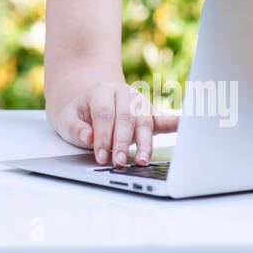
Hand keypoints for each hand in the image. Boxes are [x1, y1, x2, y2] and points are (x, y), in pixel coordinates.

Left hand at [49, 80, 179, 166]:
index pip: (104, 114)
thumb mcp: (67, 118)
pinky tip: (185, 125)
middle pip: (126, 117)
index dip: (103, 136)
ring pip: (145, 121)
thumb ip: (75, 128)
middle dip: (124, 142)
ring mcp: (139, 102)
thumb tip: (89, 136)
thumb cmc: (79, 114)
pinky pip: (162, 119)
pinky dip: (174, 123)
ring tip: (144, 161)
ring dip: (145, 142)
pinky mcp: (149, 114)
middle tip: (120, 162)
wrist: (89, 101)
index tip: (101, 156)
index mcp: (101, 91)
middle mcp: (123, 93)